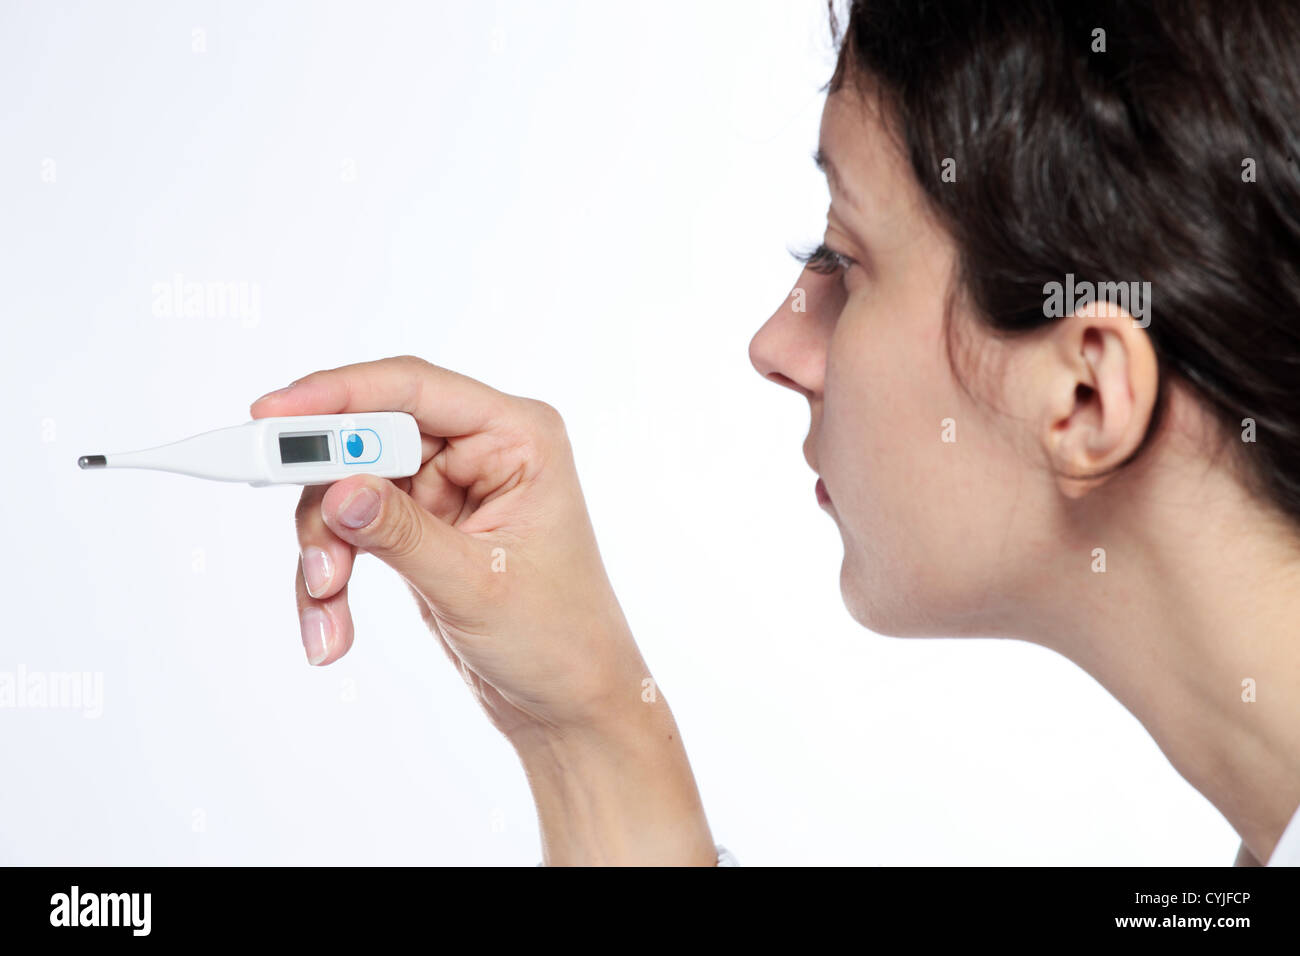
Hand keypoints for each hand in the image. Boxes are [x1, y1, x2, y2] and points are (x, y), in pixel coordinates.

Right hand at [252, 355, 642, 738]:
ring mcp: (446, 489)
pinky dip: (333, 574)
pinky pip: (351, 531)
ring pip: (348, 489)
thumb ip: (402, 534)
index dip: (337, 395)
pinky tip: (331, 631)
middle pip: (367, 440)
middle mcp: (481, 449)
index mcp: (517, 436)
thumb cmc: (557, 639)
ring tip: (325, 609)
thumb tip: (337, 490)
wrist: (568, 705)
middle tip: (306, 551)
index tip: (270, 416)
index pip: (414, 390)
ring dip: (325, 551)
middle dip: (327, 501)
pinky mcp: (420, 528)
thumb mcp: (476, 584)